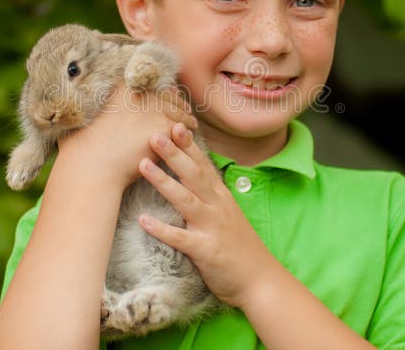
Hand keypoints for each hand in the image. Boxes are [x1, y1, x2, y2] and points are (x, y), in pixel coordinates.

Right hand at [56, 83, 196, 190]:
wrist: (92, 166)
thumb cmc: (81, 147)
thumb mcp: (80, 115)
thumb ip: (89, 103)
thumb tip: (77, 95)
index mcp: (119, 86)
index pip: (148, 83)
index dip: (158, 90)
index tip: (164, 96)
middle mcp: (137, 91)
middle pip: (165, 93)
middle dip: (175, 100)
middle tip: (183, 106)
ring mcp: (151, 106)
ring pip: (176, 108)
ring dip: (184, 113)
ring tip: (190, 120)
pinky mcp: (162, 124)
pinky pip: (182, 124)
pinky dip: (188, 129)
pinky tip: (191, 132)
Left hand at [136, 123, 278, 308]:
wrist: (261, 281)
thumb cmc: (240, 248)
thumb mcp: (228, 214)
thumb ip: (210, 196)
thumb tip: (191, 177)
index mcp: (221, 197)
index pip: (203, 165)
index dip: (188, 145)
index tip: (174, 123)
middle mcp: (217, 207)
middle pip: (193, 175)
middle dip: (173, 153)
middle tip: (154, 134)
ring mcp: (212, 228)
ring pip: (185, 199)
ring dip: (163, 181)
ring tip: (143, 165)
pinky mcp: (205, 251)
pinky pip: (180, 238)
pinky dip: (162, 229)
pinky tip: (143, 220)